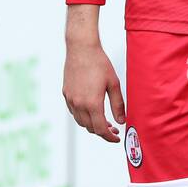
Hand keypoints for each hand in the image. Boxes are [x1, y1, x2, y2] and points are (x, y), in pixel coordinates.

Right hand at [63, 24, 125, 142]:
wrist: (81, 48)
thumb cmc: (99, 63)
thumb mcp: (114, 84)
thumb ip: (118, 105)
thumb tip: (121, 121)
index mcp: (92, 103)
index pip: (100, 129)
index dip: (109, 137)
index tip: (116, 138)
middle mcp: (79, 104)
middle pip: (90, 128)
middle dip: (102, 132)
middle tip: (113, 129)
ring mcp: (70, 99)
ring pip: (80, 122)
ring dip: (92, 125)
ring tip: (103, 121)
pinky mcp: (66, 94)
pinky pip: (74, 112)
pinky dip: (83, 116)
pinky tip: (91, 110)